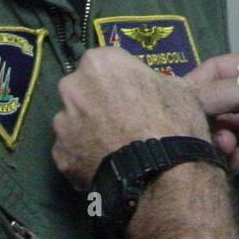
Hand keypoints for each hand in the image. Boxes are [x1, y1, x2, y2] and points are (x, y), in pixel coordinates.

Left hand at [52, 46, 210, 190]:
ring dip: (87, 131)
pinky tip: (105, 167)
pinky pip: (72, 152)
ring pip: (73, 122)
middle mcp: (72, 87)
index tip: (131, 94)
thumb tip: (158, 86)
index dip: (118, 80)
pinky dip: (84, 158)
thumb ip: (155, 82)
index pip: (104, 64)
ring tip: (113, 149)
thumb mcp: (179, 90)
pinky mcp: (60, 156)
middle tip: (121, 121)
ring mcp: (62, 123)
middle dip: (96, 102)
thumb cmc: (173, 123)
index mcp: (100, 63)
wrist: (163, 175)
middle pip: (81, 90)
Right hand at [187, 46, 238, 187]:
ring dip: (224, 141)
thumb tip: (186, 98)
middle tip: (206, 136)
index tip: (175, 105)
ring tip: (229, 149)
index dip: (196, 85)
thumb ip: (224, 92)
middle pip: (221, 104)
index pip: (218, 69)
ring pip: (231, 131)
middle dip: (210, 120)